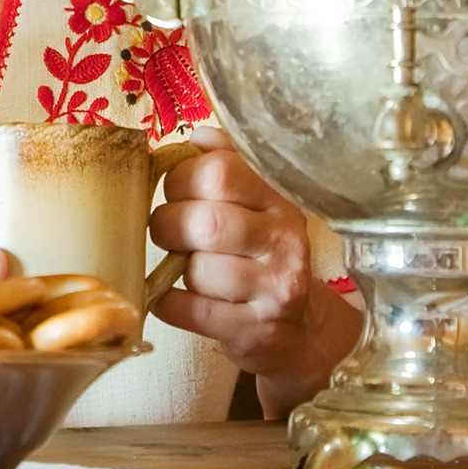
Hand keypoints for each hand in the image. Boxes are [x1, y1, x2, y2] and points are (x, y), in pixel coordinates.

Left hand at [150, 138, 356, 403]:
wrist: (301, 328)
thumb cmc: (264, 256)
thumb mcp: (259, 204)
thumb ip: (228, 162)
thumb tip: (196, 138)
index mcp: (281, 200)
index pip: (220, 173)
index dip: (181, 178)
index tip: (175, 191)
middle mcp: (284, 242)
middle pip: (206, 222)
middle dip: (168, 224)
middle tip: (166, 230)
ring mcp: (273, 289)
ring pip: (197, 270)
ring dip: (172, 268)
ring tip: (179, 265)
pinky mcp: (254, 330)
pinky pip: (189, 310)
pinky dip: (168, 301)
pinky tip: (174, 296)